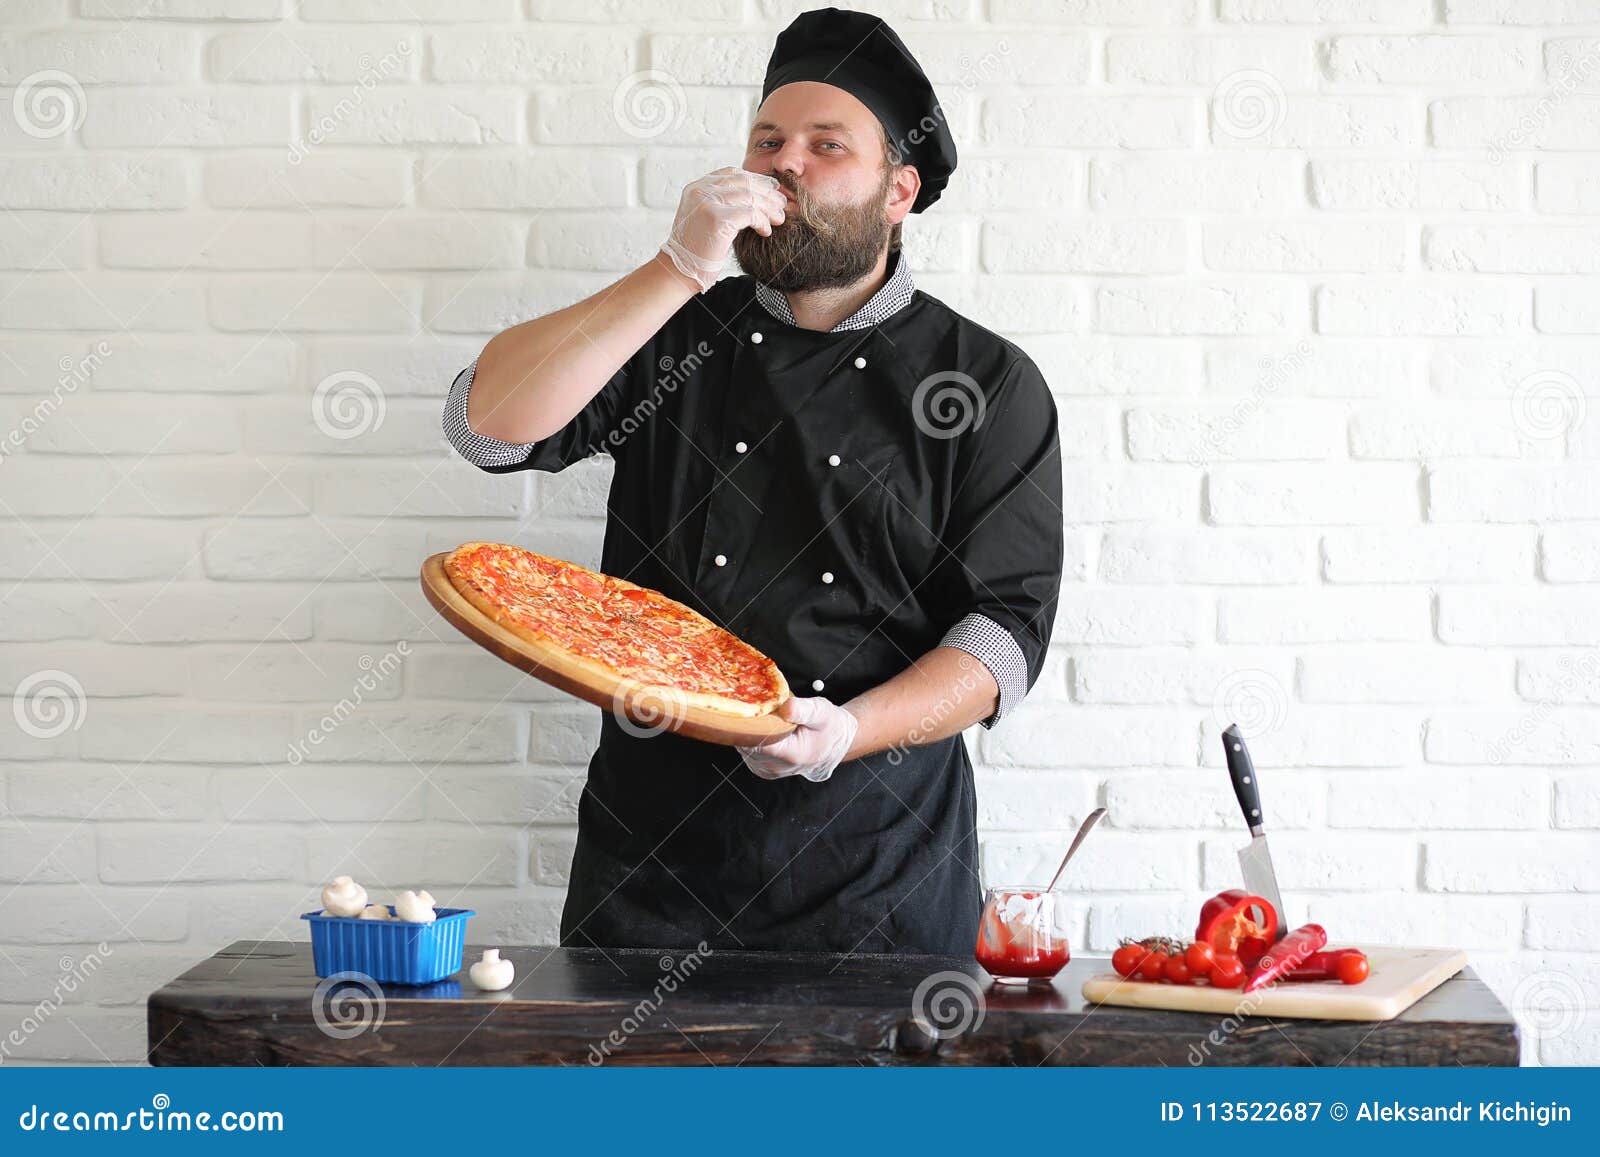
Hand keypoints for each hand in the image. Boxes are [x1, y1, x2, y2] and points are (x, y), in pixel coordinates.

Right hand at [659, 167, 785, 292]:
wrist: (680, 271)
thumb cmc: (696, 249)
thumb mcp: (703, 217)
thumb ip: (720, 202)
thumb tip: (751, 195)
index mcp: (696, 187)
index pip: (732, 173)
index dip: (755, 179)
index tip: (771, 189)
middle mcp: (700, 190)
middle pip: (743, 182)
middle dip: (766, 193)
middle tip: (781, 203)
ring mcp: (708, 203)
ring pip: (750, 197)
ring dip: (769, 208)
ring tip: (779, 218)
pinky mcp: (718, 219)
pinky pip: (751, 214)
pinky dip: (762, 222)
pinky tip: (766, 230)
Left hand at [736, 696, 858, 783]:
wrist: (834, 743)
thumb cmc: (829, 726)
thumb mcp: (821, 712)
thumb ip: (803, 710)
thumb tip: (785, 708)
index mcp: (790, 754)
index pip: (755, 739)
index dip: (749, 721)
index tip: (750, 705)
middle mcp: (775, 767)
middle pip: (746, 742)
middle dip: (748, 723)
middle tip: (757, 705)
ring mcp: (766, 769)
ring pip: (744, 746)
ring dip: (748, 730)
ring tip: (764, 717)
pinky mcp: (761, 768)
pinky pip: (746, 750)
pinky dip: (750, 737)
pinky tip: (762, 727)